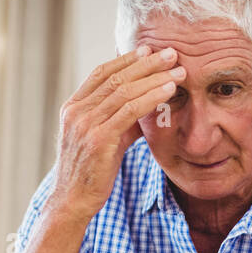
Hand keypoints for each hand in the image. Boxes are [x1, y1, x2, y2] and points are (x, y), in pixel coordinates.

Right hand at [50, 46, 185, 220]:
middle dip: (146, 63)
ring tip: (178, 72)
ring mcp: (85, 124)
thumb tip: (147, 106)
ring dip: (155, 77)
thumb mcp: (105, 140)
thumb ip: (121, 121)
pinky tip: (168, 91)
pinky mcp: (98, 139)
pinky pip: (129, 111)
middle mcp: (76, 111)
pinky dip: (151, 97)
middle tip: (172, 53)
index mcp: (73, 107)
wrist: (73, 201)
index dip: (126, 59)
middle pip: (115, 77)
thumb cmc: (91, 173)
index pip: (101, 73)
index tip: (149, 50)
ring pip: (124, 90)